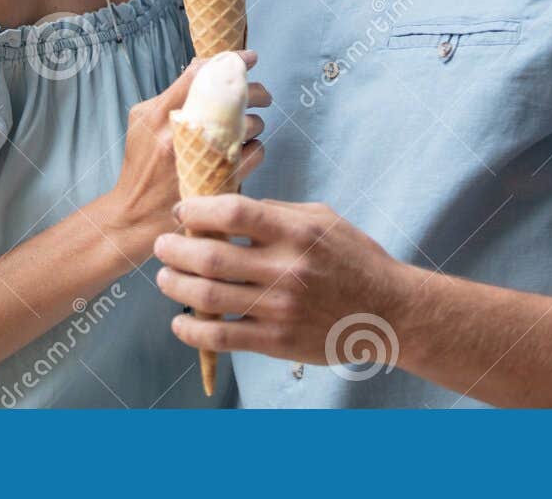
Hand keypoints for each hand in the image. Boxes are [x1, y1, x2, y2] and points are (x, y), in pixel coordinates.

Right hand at [102, 54, 267, 258]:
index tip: (248, 58)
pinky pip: (255, 154)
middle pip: (235, 97)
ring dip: (255, 124)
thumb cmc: (140, 165)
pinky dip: (255, 149)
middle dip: (255, 91)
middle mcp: (181, 133)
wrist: (134, 216)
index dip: (230, 60)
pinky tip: (246, 152)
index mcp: (159, 114)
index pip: (200, 73)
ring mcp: (202, 159)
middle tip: (261, 95)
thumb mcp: (141, 123)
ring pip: (250, 126)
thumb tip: (201, 69)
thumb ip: (169, 97)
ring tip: (248, 129)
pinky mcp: (220, 182)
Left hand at [153, 196, 405, 364]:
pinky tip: (180, 321)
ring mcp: (280, 308)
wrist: (389, 312)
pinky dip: (192, 330)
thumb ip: (277, 212)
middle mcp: (286, 269)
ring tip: (164, 277)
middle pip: (211, 256)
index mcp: (297, 232)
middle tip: (162, 245)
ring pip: (208, 297)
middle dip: (174, 248)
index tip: (182, 211)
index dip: (198, 209)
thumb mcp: (322, 219)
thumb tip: (229, 208)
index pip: (234, 212)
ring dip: (175, 285)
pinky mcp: (277, 341)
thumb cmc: (354, 259)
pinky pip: (222, 337)